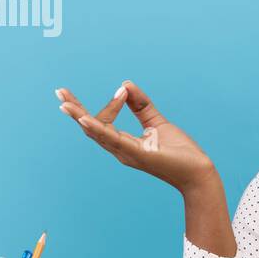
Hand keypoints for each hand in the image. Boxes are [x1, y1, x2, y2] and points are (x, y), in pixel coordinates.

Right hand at [55, 81, 216, 194]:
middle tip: (59, 92)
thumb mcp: (157, 123)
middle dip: (74, 111)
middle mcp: (121, 150)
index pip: (103, 123)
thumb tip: (125, 84)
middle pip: (91, 129)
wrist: (199, 173)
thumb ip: (141, 105)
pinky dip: (99, 128)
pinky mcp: (139, 154)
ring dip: (80, 117)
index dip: (109, 104)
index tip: (123, 89)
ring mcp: (128, 153)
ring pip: (97, 134)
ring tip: (64, 103)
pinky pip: (114, 140)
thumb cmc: (179, 152)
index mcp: (124, 143)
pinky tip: (85, 119)